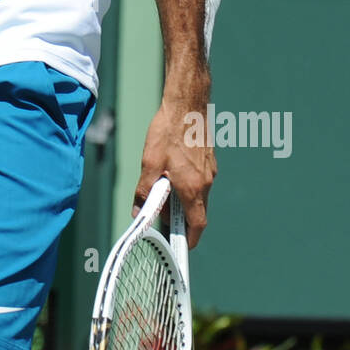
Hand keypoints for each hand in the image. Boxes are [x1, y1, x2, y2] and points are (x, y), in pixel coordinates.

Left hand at [132, 93, 216, 248]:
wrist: (187, 103)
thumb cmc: (169, 131)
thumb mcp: (149, 163)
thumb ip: (144, 191)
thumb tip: (139, 211)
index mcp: (193, 187)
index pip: (197, 225)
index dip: (189, 239)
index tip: (181, 246)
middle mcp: (206, 182)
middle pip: (196, 211)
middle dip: (178, 216)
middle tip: (159, 210)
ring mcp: (210, 170)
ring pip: (197, 195)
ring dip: (181, 198)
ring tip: (160, 185)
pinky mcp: (208, 160)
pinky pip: (199, 180)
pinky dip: (185, 184)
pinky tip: (170, 169)